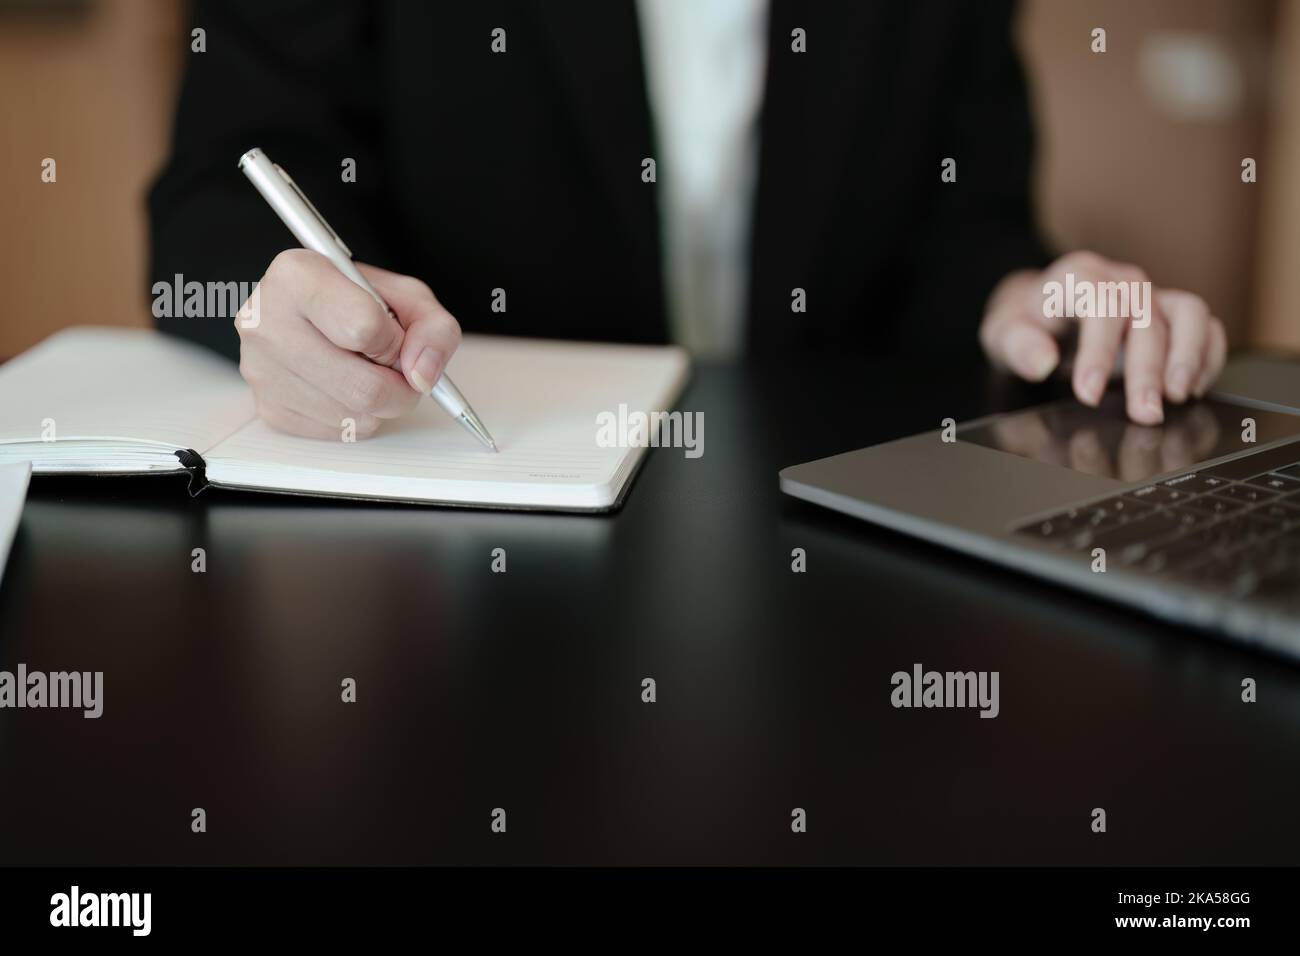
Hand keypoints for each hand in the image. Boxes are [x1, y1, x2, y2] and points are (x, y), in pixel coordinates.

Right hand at [234, 250, 461, 438]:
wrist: (307, 313)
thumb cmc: (354, 300)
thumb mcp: (404, 296)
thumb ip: (432, 327)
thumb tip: (422, 374)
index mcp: (297, 276)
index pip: (365, 329)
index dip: (394, 341)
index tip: (392, 335)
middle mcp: (266, 321)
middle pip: (366, 389)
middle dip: (400, 386)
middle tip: (395, 367)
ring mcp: (261, 370)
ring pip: (357, 417)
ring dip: (380, 404)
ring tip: (363, 370)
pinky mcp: (269, 409)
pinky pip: (340, 432)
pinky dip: (357, 416)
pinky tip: (343, 386)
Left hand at [978, 251, 1227, 423]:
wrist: (1042, 309)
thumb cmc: (1026, 323)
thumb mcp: (1004, 333)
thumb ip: (1018, 346)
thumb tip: (1043, 363)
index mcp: (1079, 278)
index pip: (1099, 306)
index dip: (1098, 352)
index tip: (1090, 394)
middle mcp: (1121, 281)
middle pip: (1146, 317)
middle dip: (1147, 370)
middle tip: (1144, 413)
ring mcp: (1151, 295)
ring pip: (1189, 312)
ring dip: (1189, 356)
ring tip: (1179, 396)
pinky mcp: (1171, 314)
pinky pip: (1205, 326)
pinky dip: (1207, 355)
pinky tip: (1194, 388)